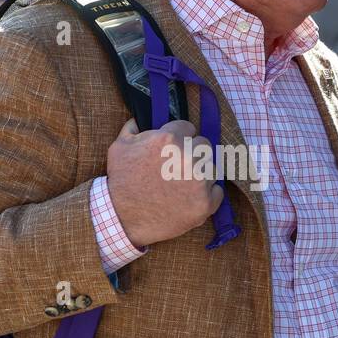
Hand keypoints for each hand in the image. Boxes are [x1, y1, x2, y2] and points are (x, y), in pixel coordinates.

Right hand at [105, 118, 224, 246]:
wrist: (122, 218)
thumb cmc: (120, 182)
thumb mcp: (118, 147)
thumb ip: (132, 129)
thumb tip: (139, 120)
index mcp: (169, 139)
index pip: (189, 128)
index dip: (180, 137)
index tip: (174, 148)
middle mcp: (188, 157)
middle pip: (204, 145)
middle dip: (193, 153)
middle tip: (180, 166)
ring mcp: (199, 181)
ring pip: (211, 168)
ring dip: (201, 174)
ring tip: (183, 184)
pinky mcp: (205, 203)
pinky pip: (218, 192)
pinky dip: (209, 195)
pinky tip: (191, 198)